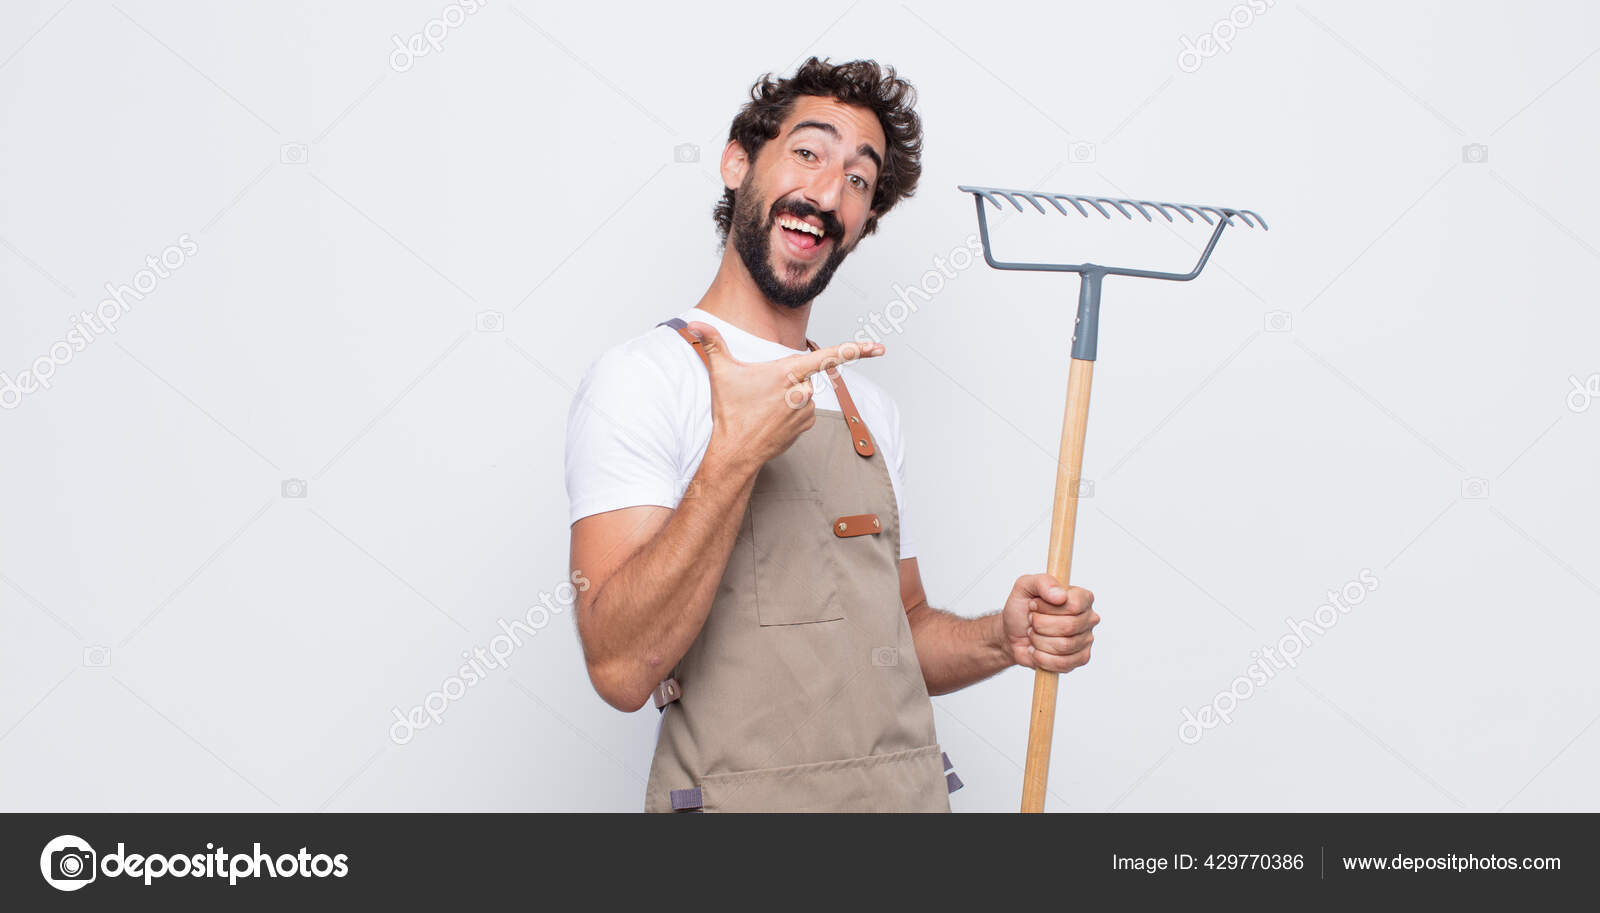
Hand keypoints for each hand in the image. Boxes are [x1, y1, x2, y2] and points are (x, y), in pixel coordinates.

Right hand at [686, 321, 883, 469]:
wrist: (735, 452)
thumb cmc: (730, 412)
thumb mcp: (721, 373)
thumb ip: (712, 344)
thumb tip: (693, 325)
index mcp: (788, 372)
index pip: (829, 356)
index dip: (855, 349)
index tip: (877, 347)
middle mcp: (802, 391)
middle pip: (803, 374)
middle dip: (786, 378)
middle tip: (761, 391)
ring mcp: (805, 411)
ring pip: (803, 393)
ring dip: (788, 396)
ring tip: (763, 407)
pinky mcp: (805, 427)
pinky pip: (803, 411)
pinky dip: (790, 412)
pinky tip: (771, 419)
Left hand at [1001, 574, 1097, 672]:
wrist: (1012, 634)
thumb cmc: (1021, 609)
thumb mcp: (1024, 587)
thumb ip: (1042, 582)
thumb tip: (1060, 595)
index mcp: (1081, 597)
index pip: (1073, 605)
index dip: (1047, 607)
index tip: (1033, 605)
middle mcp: (1088, 618)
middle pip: (1069, 626)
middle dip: (1040, 625)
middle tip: (1032, 621)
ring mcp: (1086, 640)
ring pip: (1064, 645)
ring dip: (1039, 641)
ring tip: (1034, 634)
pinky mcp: (1080, 658)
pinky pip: (1063, 663)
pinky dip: (1042, 657)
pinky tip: (1037, 650)